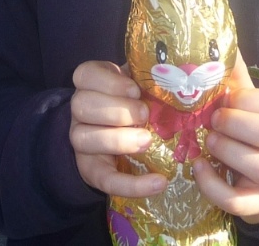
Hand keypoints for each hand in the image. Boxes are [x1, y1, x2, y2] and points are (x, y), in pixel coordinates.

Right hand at [69, 60, 166, 197]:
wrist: (121, 136)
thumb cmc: (134, 104)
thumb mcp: (136, 85)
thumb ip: (147, 79)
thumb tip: (178, 76)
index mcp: (90, 85)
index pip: (84, 75)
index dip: (109, 82)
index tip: (135, 89)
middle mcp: (80, 112)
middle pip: (81, 105)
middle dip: (116, 110)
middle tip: (144, 114)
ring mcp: (82, 141)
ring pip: (83, 138)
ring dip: (117, 139)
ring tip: (147, 140)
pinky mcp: (93, 171)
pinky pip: (106, 179)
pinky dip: (132, 184)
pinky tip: (159, 182)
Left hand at [192, 59, 258, 224]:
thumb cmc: (252, 136)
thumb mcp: (249, 106)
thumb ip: (237, 79)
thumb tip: (221, 41)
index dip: (245, 100)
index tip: (224, 100)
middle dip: (237, 124)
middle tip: (213, 121)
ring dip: (228, 151)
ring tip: (208, 143)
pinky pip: (238, 201)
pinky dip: (213, 185)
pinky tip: (198, 168)